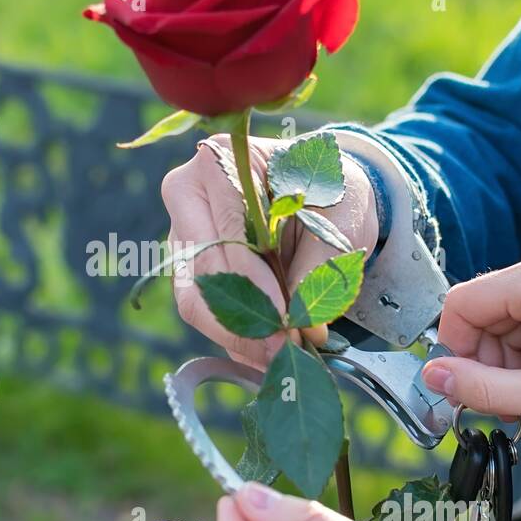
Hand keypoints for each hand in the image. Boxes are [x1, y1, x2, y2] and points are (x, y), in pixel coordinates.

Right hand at [161, 134, 378, 367]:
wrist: (320, 194)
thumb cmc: (327, 191)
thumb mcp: (339, 214)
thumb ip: (320, 264)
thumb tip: (305, 323)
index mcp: (219, 162)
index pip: (227, 234)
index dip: (255, 285)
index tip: (287, 323)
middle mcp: (187, 195)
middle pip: (201, 272)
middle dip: (245, 319)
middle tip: (285, 350)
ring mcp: (181, 233)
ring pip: (193, 299)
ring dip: (236, 335)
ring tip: (278, 357)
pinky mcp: (186, 266)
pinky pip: (202, 311)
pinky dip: (234, 336)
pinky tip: (265, 352)